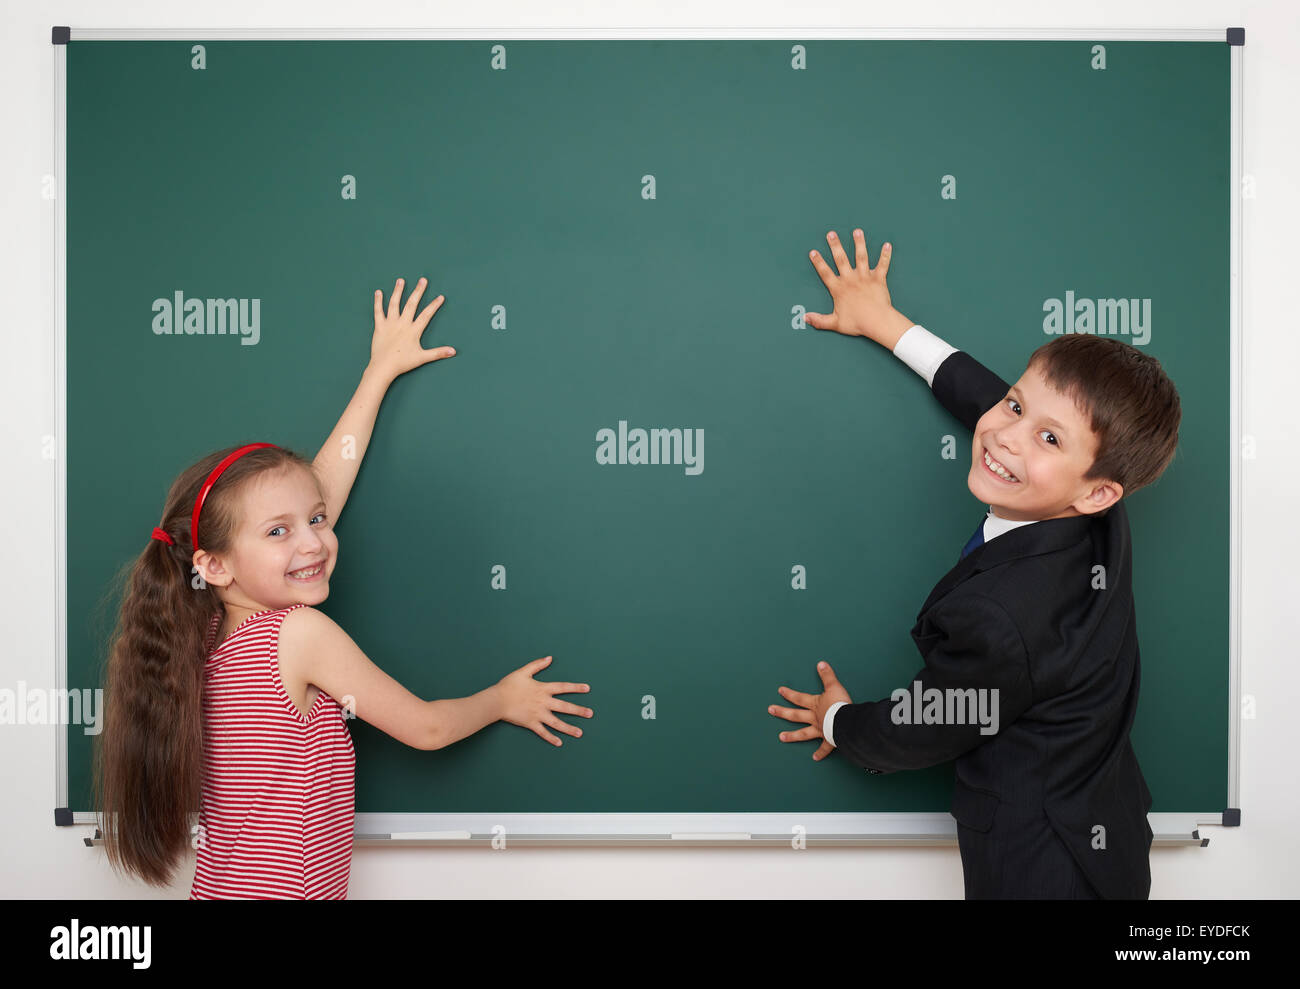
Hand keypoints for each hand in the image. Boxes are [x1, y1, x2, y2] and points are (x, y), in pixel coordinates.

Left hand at [368, 276, 454, 381]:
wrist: (384, 367)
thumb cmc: (403, 363)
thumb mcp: (423, 358)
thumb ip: (438, 353)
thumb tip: (453, 351)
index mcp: (413, 330)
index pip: (426, 315)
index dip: (434, 305)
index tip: (440, 297)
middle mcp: (402, 323)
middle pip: (411, 304)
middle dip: (418, 291)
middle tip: (423, 280)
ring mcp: (390, 323)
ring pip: (394, 304)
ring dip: (398, 291)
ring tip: (401, 281)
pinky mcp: (379, 326)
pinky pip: (378, 311)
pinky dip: (378, 301)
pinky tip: (378, 292)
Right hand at [495, 656, 592, 746]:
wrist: (497, 700)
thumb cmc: (509, 685)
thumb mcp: (523, 671)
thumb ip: (537, 665)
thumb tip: (550, 658)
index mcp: (543, 689)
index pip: (563, 687)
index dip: (576, 688)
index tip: (587, 689)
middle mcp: (544, 702)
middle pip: (565, 707)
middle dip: (579, 710)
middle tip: (590, 714)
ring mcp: (538, 714)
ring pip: (557, 723)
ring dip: (569, 728)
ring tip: (580, 733)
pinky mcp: (531, 724)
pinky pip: (543, 732)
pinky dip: (551, 738)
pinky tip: (559, 743)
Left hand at [769, 661, 851, 760]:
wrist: (847, 722)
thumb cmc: (841, 704)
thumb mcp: (834, 686)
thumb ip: (827, 676)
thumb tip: (821, 664)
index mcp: (815, 705)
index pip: (799, 698)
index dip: (789, 694)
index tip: (779, 691)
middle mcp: (814, 718)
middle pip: (795, 715)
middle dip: (782, 712)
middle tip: (771, 710)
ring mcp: (820, 730)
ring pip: (804, 733)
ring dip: (792, 736)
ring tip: (781, 738)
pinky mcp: (830, 740)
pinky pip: (824, 747)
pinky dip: (820, 753)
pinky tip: (815, 757)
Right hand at [805, 229, 900, 343]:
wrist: (876, 321)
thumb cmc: (857, 323)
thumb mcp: (835, 323)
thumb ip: (819, 320)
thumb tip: (805, 318)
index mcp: (839, 289)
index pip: (825, 273)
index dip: (818, 262)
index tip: (813, 252)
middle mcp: (850, 279)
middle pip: (841, 259)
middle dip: (835, 245)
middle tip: (831, 234)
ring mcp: (865, 277)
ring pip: (861, 257)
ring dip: (859, 243)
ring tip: (857, 231)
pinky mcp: (878, 279)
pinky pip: (883, 264)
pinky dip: (885, 255)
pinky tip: (887, 245)